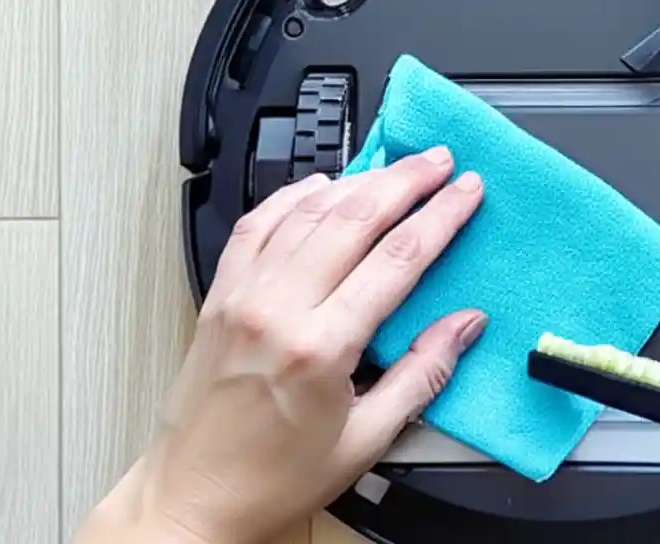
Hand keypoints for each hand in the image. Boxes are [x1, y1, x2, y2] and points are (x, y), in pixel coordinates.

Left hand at [76, 146, 486, 543]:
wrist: (193, 498)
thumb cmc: (272, 480)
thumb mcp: (366, 440)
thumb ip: (422, 374)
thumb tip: (464, 326)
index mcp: (320, 347)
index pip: (397, 259)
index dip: (440, 217)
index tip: (466, 193)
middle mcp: (276, 309)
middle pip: (354, 218)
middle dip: (405, 181)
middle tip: (439, 161)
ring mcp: (242, 296)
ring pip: (307, 212)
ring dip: (357, 181)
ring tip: (393, 165)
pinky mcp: (219, 296)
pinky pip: (257, 226)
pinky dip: (292, 197)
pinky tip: (321, 187)